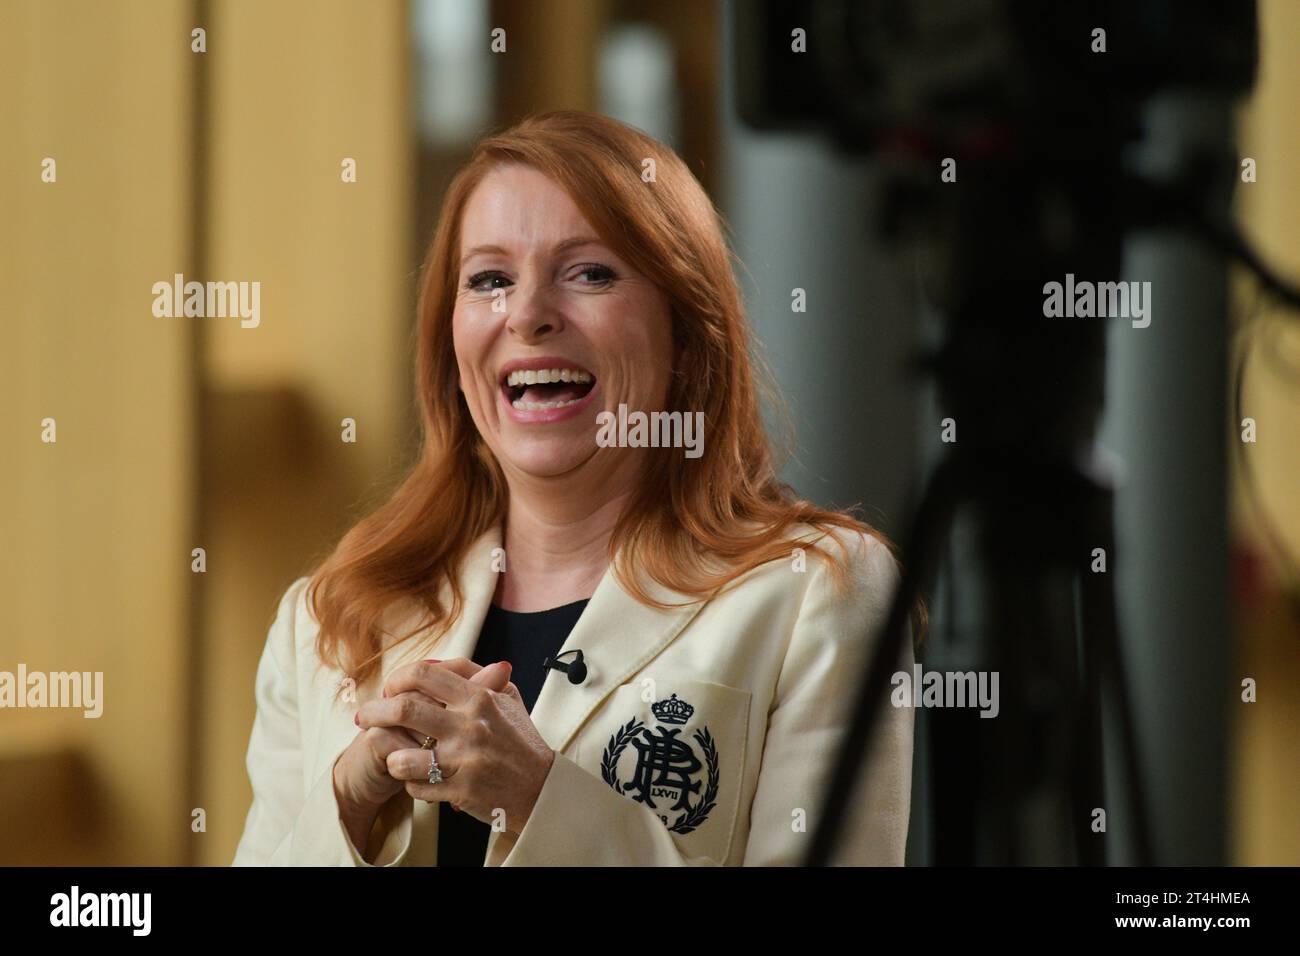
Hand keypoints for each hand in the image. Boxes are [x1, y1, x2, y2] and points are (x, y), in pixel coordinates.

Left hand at [331, 658, 508, 853]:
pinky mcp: (460, 792)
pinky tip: (414, 778)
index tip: (389, 690)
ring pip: (402, 756)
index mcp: (479, 698)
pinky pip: (415, 787)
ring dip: (390, 754)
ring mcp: (463, 761)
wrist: (540, 788)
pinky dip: (409, 782)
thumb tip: (433, 664)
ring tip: (390, 754)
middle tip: (364, 717)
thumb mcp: (507, 697)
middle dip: (374, 712)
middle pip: (403, 709)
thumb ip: (474, 676)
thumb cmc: (520, 740)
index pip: (423, 675)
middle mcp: (469, 726)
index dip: (397, 679)